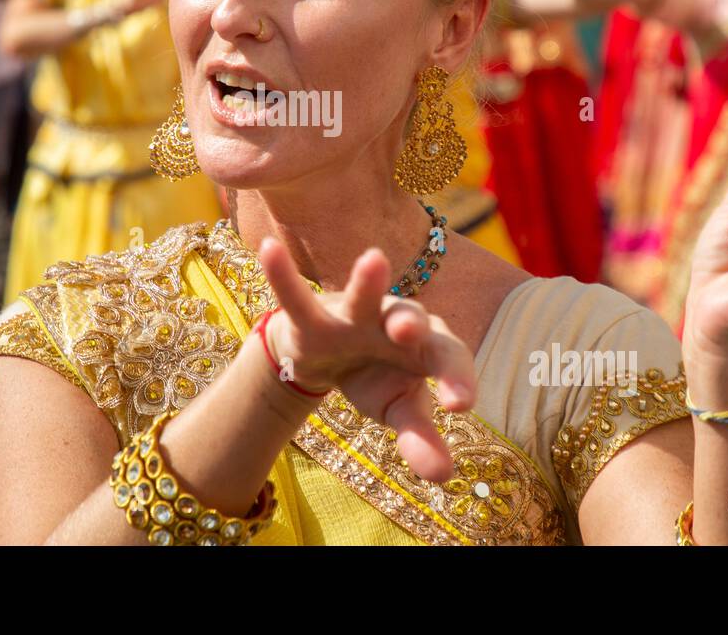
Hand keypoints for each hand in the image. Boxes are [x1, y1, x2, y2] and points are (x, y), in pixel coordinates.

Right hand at [257, 238, 477, 482]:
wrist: (331, 355)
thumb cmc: (380, 377)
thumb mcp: (400, 410)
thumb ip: (421, 438)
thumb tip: (445, 477)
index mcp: (427, 346)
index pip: (450, 358)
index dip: (458, 378)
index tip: (459, 405)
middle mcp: (396, 320)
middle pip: (412, 318)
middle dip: (412, 323)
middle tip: (411, 331)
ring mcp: (354, 316)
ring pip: (363, 298)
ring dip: (367, 282)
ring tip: (372, 259)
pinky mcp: (312, 319)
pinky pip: (295, 297)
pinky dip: (281, 275)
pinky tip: (268, 249)